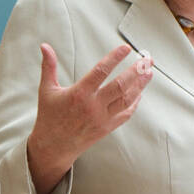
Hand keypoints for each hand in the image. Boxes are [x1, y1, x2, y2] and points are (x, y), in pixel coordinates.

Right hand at [26, 42, 152, 193]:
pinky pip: (125, 114)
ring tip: (149, 72)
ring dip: (140, 85)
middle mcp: (93, 106)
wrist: (52, 148)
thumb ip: (48, 66)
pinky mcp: (107, 128)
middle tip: (147, 59)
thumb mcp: (47, 90)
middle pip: (121, 86)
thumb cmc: (49, 117)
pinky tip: (140, 93)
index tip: (126, 48)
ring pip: (127, 100)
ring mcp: (102, 118)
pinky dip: (134, 103)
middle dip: (136, 71)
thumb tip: (44, 46)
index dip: (115, 58)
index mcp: (79, 94)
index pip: (101, 71)